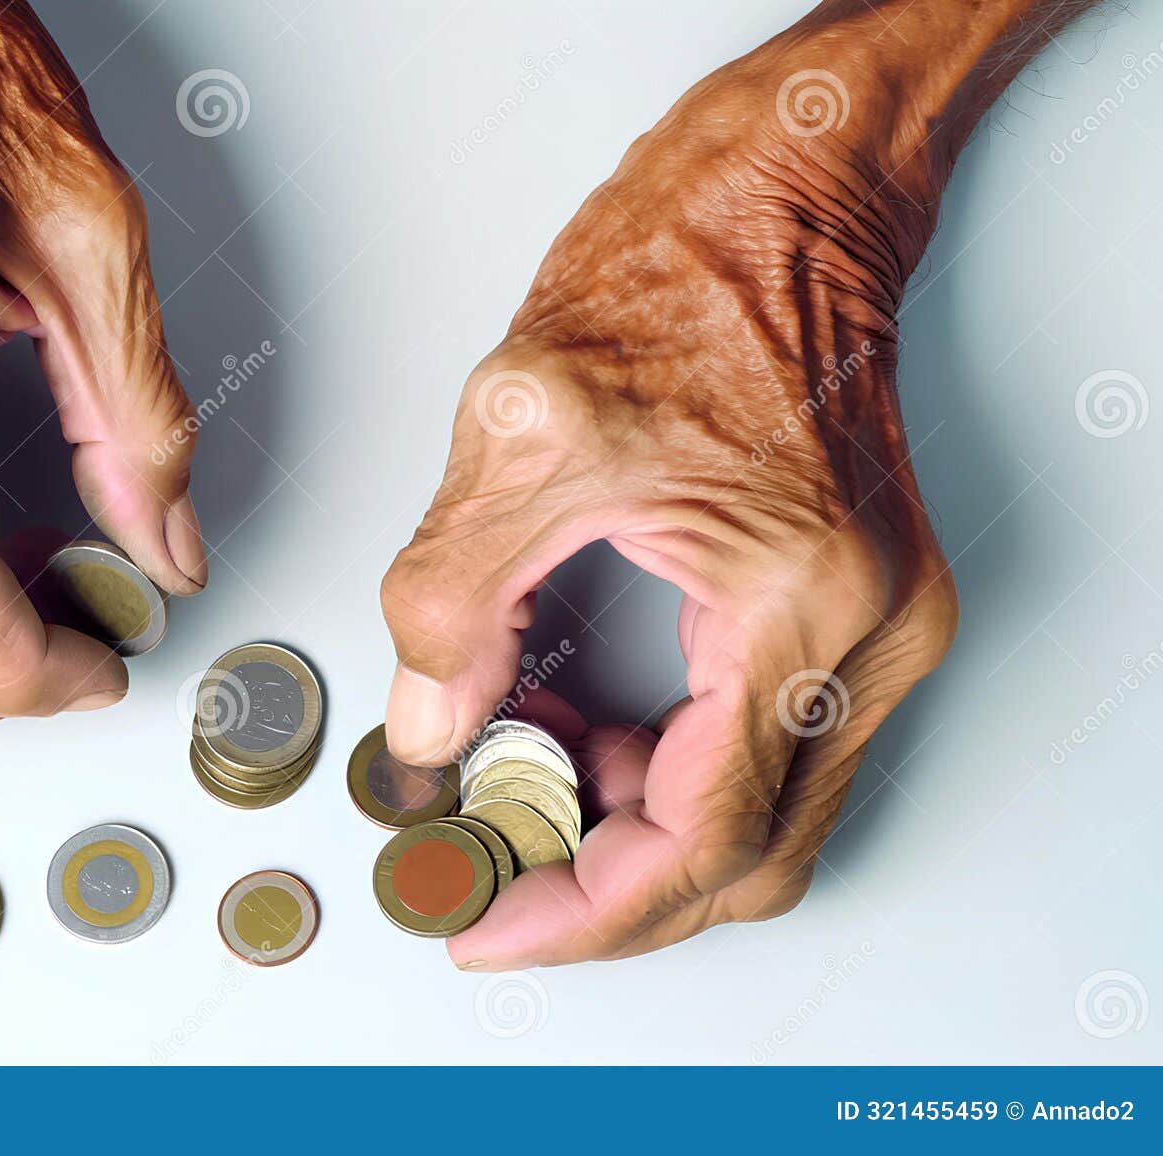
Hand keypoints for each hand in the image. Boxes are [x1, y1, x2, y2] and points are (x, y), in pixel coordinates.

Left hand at [381, 0, 1087, 965]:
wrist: (768, 205)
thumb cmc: (672, 282)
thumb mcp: (522, 433)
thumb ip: (457, 599)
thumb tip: (426, 731)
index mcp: (801, 603)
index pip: (702, 839)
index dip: (584, 911)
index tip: (487, 927)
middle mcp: (869, 636)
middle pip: (749, 859)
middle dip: (608, 890)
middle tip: (491, 881)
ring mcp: (876, 628)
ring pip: (761, 816)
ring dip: (633, 828)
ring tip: (518, 776)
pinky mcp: (850, 611)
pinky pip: (761, 748)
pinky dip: (662, 768)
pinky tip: (574, 724)